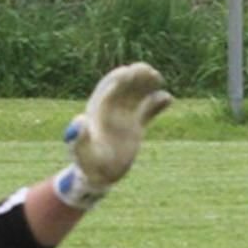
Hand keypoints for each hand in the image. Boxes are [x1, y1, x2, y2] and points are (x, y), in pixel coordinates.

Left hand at [53, 62, 174, 209]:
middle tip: (149, 71)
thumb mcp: (82, 151)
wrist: (98, 175)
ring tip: (158, 79)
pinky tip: (168, 98)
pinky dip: (157, 103)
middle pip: (125, 87)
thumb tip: (79, 122)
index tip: (130, 72)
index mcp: (98, 110)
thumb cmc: (87, 163)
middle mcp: (111, 109)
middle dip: (135, 77)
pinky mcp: (135, 126)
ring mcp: (124, 116)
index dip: (118, 79)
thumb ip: (79, 137)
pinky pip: (148, 110)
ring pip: (137, 95)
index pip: (108, 88)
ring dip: (146, 85)